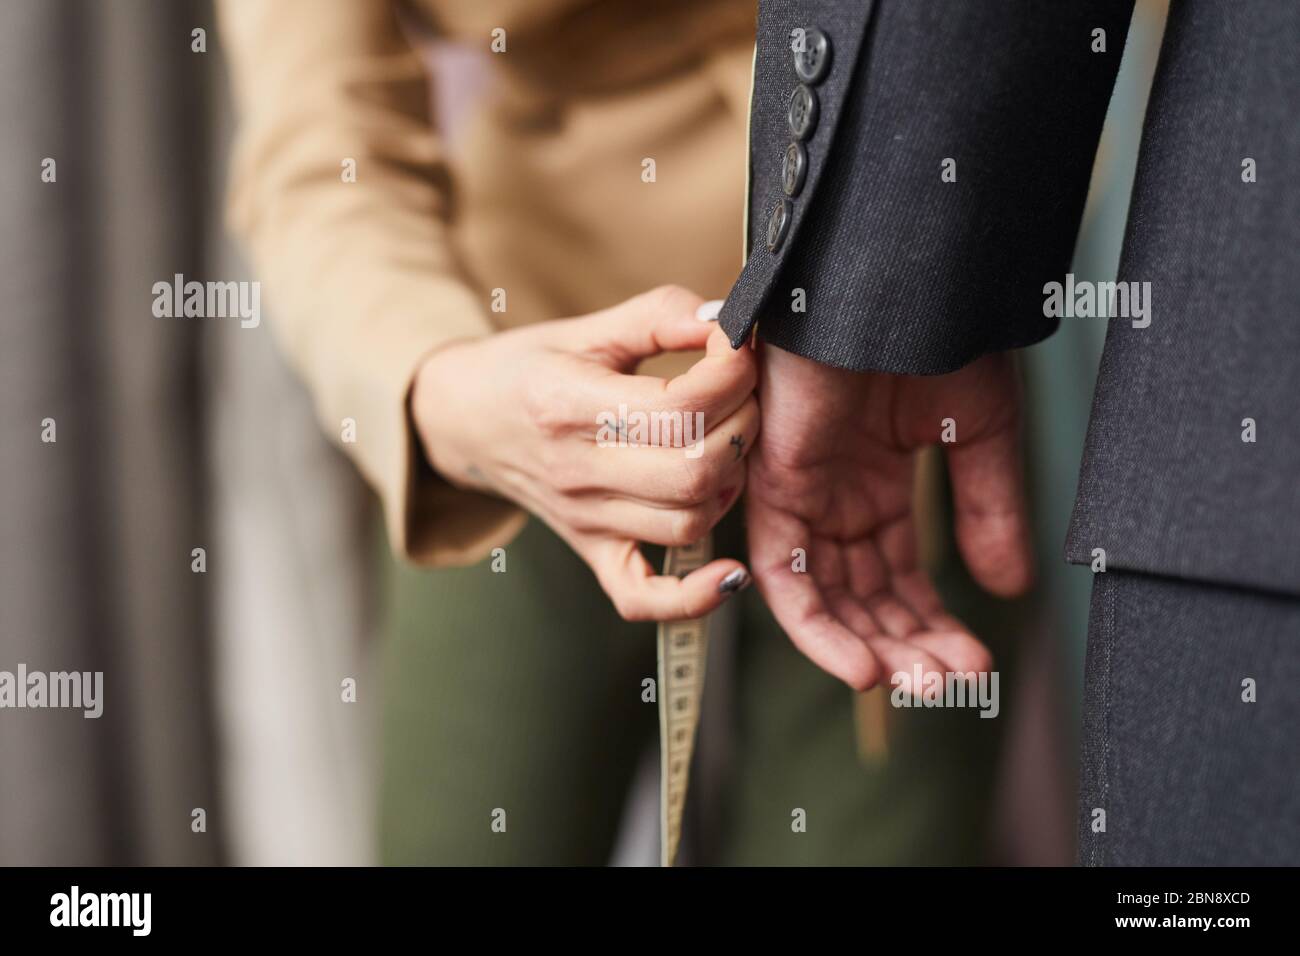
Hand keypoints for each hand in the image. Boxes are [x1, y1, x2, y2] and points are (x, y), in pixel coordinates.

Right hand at [411, 286, 758, 620]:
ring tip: (726, 443)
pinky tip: (730, 572)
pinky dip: (693, 597)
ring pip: (687, 523)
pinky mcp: (592, 552)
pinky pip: (642, 597)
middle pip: (693, 471)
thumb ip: (659, 315)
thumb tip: (725, 318)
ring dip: (730, 482)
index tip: (737, 351)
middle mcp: (575, 472)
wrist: (465, 420)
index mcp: (568, 405)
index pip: (677, 409)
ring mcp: (584, 520)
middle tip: (743, 395)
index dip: (730, 377)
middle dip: (741, 426)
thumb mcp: (586, 328)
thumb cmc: (528, 370)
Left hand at [745, 345, 1031, 689]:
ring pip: (824, 595)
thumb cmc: (936, 331)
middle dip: (906, 644)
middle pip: (861, 593)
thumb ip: (987, 509)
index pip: (897, 572)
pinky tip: (863, 669)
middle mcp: (833, 493)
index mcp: (876, 480)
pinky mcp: (774, 483)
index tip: (976, 663)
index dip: (932, 622)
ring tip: (920, 686)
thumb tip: (1010, 588)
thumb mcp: (979, 431)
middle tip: (953, 686)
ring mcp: (801, 490)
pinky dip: (818, 628)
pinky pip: (785, 574)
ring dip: (869, 647)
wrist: (900, 276)